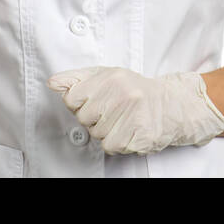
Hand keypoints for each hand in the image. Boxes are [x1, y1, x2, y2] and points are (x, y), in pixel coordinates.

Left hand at [47, 66, 223, 155]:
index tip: (97, 100)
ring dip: (107, 132)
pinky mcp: (141, 135)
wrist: (172, 105)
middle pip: (84, 119)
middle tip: (113, 111)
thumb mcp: (106, 76)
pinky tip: (129, 130)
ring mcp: (133, 115)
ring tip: (123, 120)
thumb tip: (52, 83)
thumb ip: (77, 79)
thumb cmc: (135, 90)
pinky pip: (112, 147)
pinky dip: (118, 143)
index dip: (81, 103)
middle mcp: (122, 94)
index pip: (72, 98)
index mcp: (111, 77)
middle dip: (95, 118)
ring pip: (97, 135)